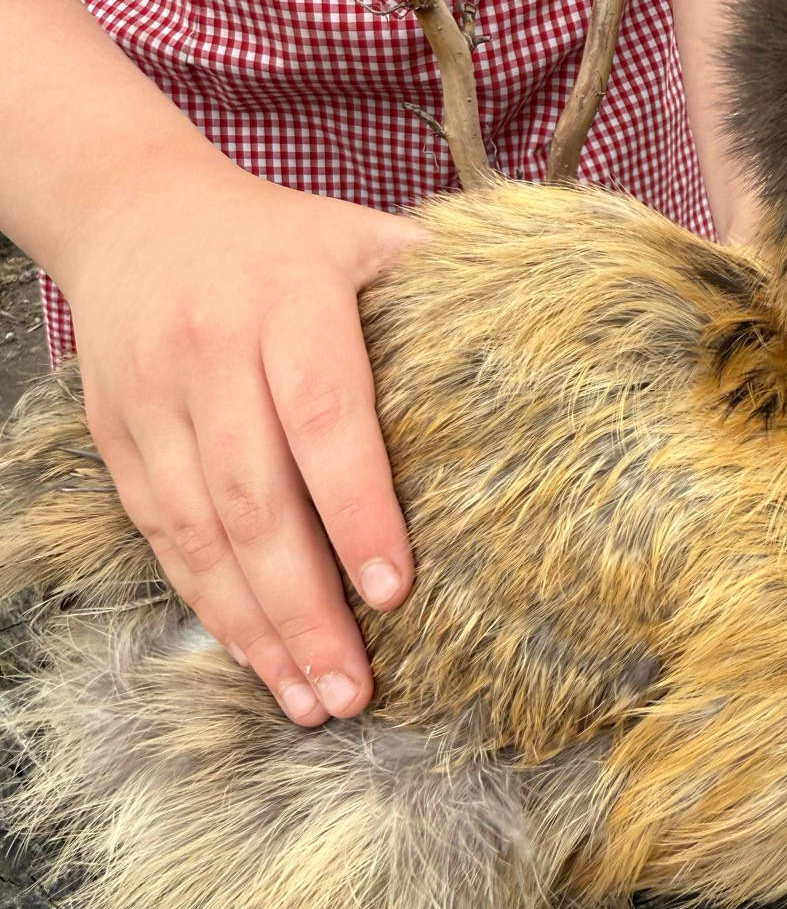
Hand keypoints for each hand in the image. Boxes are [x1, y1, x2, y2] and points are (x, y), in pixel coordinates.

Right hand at [61, 155, 423, 726]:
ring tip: (307, 697)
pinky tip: (249, 651)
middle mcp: (212, 349)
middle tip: (352, 689)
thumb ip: (436, 286)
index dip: (357, 509)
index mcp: (290, 298)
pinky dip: (203, 598)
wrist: (131, 210)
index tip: (394, 592)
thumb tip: (550, 336)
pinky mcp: (114, 433)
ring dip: (252, 624)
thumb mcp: (361, 236)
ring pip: (197, 530)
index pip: (324, 416)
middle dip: (304, 605)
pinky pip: (157, 531)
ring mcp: (152, 396)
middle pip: (255, 496)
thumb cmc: (279, 238)